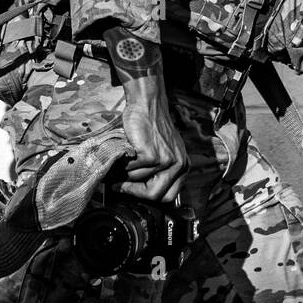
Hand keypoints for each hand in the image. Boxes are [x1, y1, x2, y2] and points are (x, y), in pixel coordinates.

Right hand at [115, 80, 188, 201]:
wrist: (148, 105)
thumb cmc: (152, 128)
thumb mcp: (164, 151)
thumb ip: (160, 171)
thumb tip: (141, 194)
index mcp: (183, 167)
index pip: (168, 197)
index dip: (148, 197)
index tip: (134, 192)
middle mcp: (179, 165)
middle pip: (156, 196)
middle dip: (134, 192)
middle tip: (119, 186)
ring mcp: (166, 161)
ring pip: (139, 181)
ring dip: (125, 174)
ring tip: (119, 164)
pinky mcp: (152, 155)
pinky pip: (131, 170)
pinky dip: (123, 164)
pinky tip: (123, 152)